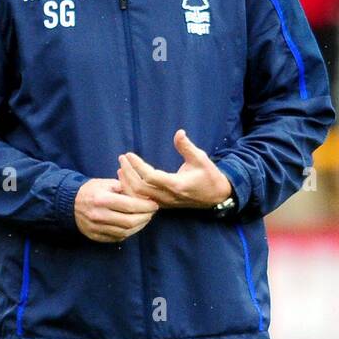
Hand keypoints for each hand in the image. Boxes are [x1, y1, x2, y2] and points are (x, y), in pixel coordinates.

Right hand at [74, 178, 158, 243]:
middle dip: (145, 218)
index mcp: (102, 199)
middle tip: (152, 213)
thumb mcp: (107, 183)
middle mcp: (99, 215)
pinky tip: (133, 226)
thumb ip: (125, 189)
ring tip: (145, 219)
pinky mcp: (95, 236)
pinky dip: (128, 233)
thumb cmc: (92, 190)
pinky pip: (116, 238)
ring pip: (125, 232)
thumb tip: (145, 196)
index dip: (146, 206)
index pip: (130, 206)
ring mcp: (96, 228)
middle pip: (129, 222)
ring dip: (139, 227)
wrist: (68, 203)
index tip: (154, 204)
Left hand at [116, 129, 232, 209]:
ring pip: (139, 197)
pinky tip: (127, 181)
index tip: (129, 154)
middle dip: (128, 173)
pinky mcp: (163, 205)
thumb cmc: (209, 176)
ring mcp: (165, 203)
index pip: (150, 177)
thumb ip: (187, 147)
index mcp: (176, 184)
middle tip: (122, 158)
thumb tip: (179, 132)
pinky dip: (132, 192)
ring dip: (127, 183)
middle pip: (140, 188)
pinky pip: (142, 201)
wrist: (217, 196)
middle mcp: (168, 196)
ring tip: (121, 169)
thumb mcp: (201, 159)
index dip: (137, 166)